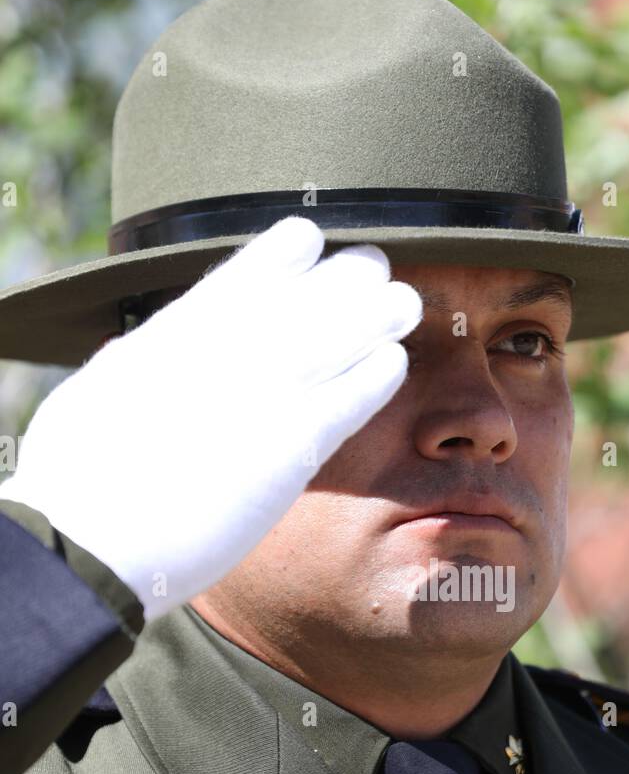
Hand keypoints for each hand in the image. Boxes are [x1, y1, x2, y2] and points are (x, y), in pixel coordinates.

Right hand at [2, 216, 420, 619]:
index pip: (250, 270)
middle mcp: (230, 348)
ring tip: (405, 303)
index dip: (287, 253)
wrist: (94, 531)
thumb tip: (128, 351)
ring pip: (342, 335)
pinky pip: (351, 400)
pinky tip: (394, 362)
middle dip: (347, 277)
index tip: (309, 242)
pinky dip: (376, 377)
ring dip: (378, 316)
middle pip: (309, 294)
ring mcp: (266, 392)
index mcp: (178, 331)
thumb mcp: (97, 392)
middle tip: (375, 267)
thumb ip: (132, 365)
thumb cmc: (79, 476)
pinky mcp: (293, 446)